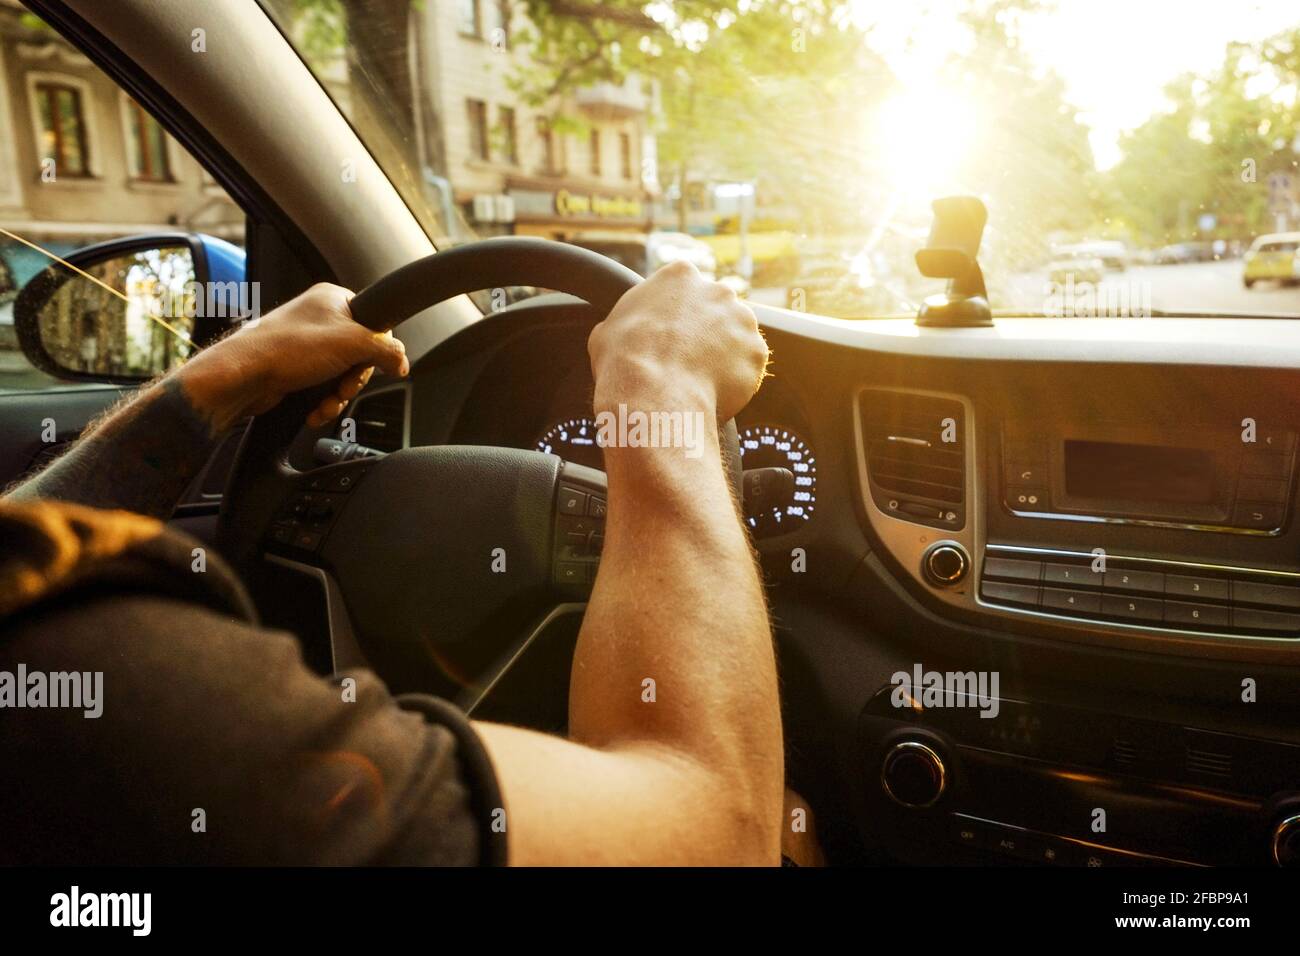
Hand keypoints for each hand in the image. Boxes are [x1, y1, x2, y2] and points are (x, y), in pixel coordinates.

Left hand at [175, 283, 408, 431]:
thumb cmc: (285, 349)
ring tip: (326, 402)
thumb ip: (386, 350)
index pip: (376, 323)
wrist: (243, 376)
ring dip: (338, 395)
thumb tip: (402, 362)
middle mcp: (321, 318)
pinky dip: (323, 401)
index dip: (377, 349)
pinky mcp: (298, 367)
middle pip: (362, 354)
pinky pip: (324, 386)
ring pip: (343, 374)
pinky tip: (315, 409)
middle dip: (354, 379)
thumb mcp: (352, 344)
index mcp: (334, 299)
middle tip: (343, 385)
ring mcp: (308, 343)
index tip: (373, 364)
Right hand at [588, 261, 767, 423]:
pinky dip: (736, 378)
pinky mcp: (756, 351)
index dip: (678, 314)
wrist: (654, 392)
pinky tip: (714, 391)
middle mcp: (717, 290)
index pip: (686, 287)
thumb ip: (625, 322)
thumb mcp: (607, 330)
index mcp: (680, 276)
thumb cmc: (625, 361)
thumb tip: (617, 333)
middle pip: (717, 308)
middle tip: (688, 357)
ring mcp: (742, 320)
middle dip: (707, 330)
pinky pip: (748, 365)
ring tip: (700, 379)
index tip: (672, 333)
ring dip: (724, 353)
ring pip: (737, 336)